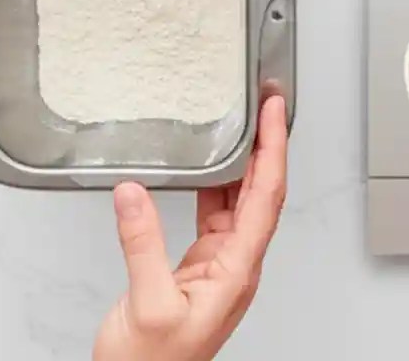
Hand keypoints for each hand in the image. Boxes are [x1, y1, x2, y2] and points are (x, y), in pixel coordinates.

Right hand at [94, 96, 288, 360]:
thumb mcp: (147, 304)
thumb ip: (141, 245)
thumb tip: (134, 193)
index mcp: (237, 271)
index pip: (266, 196)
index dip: (273, 150)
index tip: (274, 114)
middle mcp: (236, 265)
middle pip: (261, 193)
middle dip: (268, 146)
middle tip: (266, 105)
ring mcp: (220, 265)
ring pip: (240, 202)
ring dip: (244, 163)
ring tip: (243, 125)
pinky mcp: (198, 268)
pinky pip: (215, 216)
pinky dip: (214, 187)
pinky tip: (207, 169)